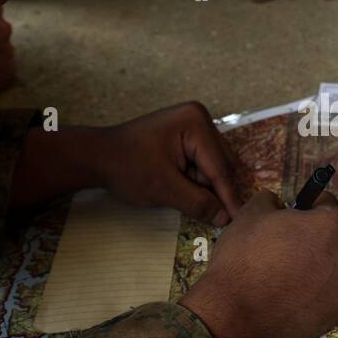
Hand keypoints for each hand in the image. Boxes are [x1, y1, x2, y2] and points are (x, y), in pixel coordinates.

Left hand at [95, 102, 243, 224]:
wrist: (97, 156)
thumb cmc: (126, 167)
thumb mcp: (164, 189)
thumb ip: (198, 203)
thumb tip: (225, 218)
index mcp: (195, 123)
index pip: (219, 167)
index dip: (228, 196)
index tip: (240, 219)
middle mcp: (198, 118)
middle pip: (220, 164)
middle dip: (214, 190)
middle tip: (216, 217)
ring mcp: (192, 124)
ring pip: (213, 165)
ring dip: (203, 185)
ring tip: (183, 195)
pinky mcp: (186, 134)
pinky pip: (202, 161)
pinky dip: (196, 179)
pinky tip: (182, 187)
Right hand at [180, 191, 337, 337]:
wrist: (235, 315)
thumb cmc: (243, 258)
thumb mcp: (250, 213)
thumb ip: (272, 200)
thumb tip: (279, 205)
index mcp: (330, 224)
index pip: (326, 204)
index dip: (307, 206)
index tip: (295, 214)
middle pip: (333, 238)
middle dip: (313, 239)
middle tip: (285, 249)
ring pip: (332, 268)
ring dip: (316, 267)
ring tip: (286, 277)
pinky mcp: (336, 314)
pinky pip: (328, 295)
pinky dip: (314, 294)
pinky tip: (290, 297)